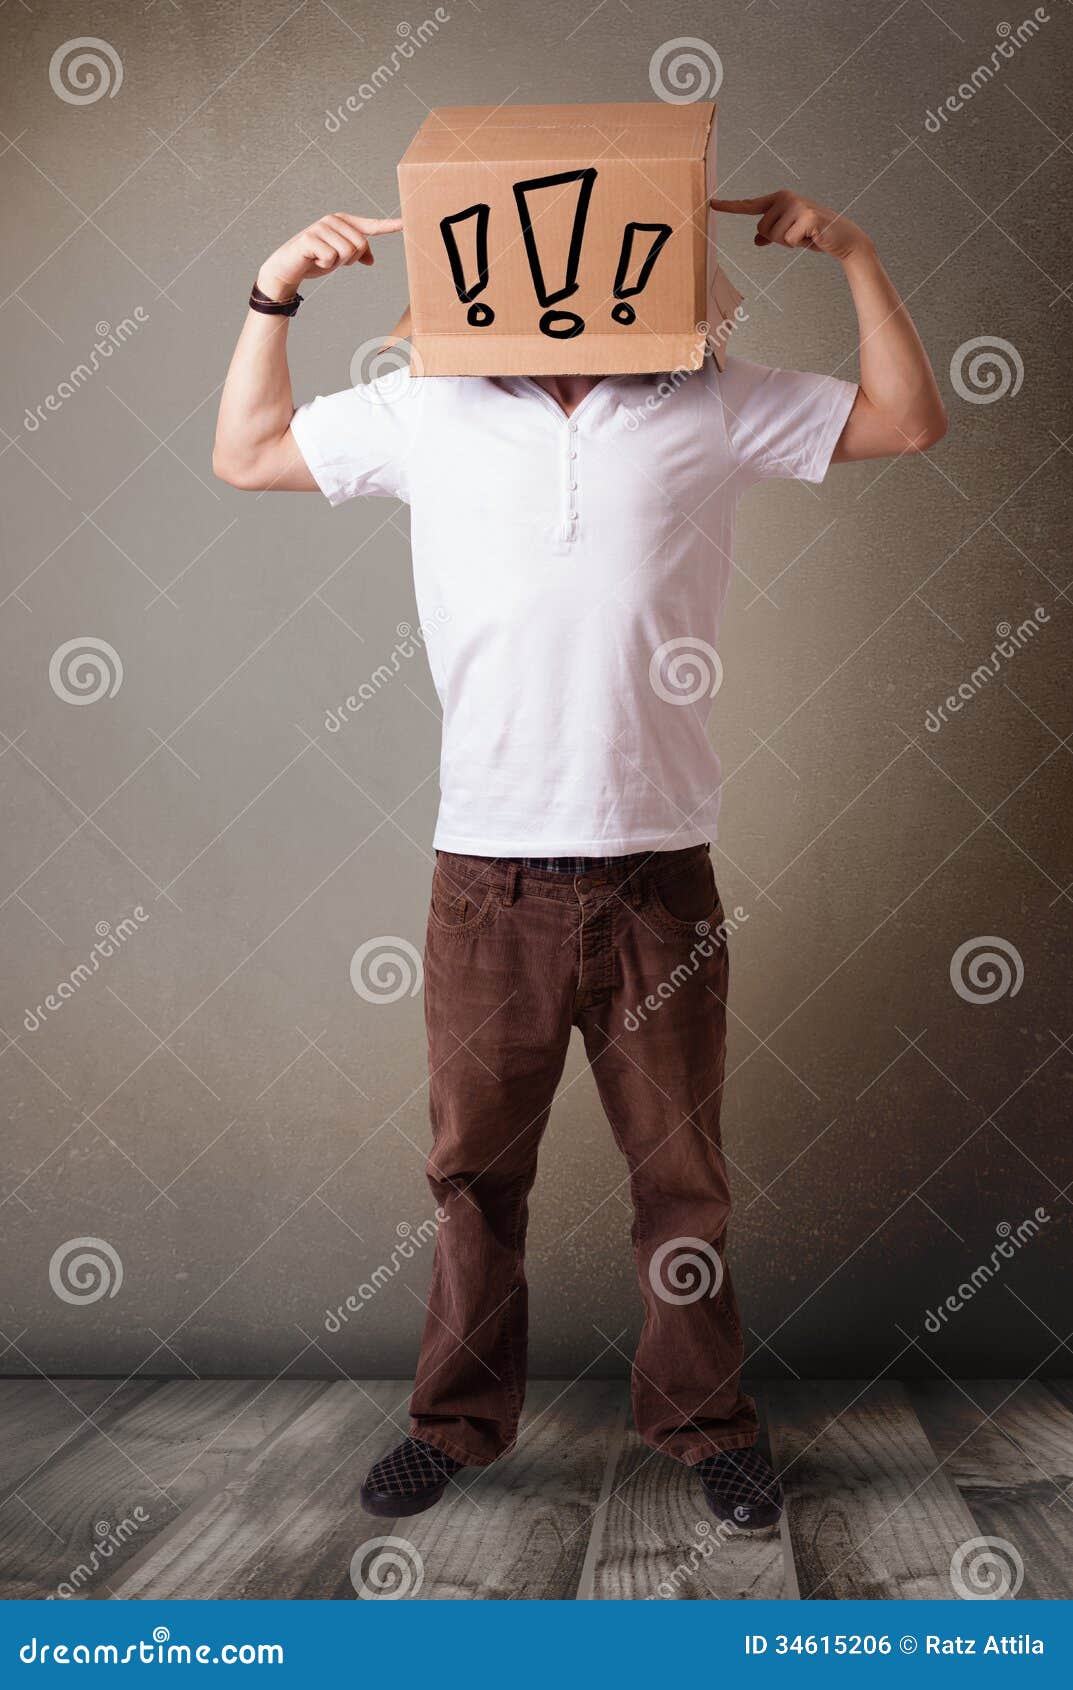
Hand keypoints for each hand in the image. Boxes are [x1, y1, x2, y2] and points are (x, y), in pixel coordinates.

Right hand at [257, 213, 403, 299]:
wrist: (288, 267)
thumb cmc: (315, 259)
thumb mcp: (340, 257)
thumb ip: (357, 255)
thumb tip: (371, 261)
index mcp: (343, 222)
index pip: (371, 226)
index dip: (389, 226)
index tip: (406, 223)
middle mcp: (333, 220)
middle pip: (361, 246)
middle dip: (349, 260)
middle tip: (330, 258)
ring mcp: (321, 227)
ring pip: (348, 253)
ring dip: (335, 263)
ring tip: (321, 257)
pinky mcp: (310, 238)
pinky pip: (331, 258)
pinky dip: (323, 265)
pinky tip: (313, 259)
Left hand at [710, 189, 869, 262]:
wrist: (842, 237)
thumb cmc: (814, 234)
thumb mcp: (790, 234)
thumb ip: (772, 234)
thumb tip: (756, 239)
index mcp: (779, 199)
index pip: (750, 205)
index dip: (730, 206)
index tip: (711, 204)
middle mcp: (786, 197)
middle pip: (762, 230)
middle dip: (778, 240)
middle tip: (798, 235)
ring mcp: (796, 205)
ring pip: (774, 237)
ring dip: (790, 243)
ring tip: (806, 235)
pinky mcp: (806, 216)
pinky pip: (789, 241)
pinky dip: (800, 244)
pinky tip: (813, 237)